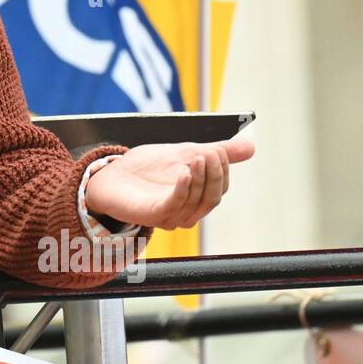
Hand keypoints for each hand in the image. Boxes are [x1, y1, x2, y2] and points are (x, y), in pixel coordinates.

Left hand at [84, 137, 255, 230]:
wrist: (111, 174)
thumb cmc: (147, 168)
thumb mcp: (185, 153)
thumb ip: (215, 152)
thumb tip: (251, 147)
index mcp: (196, 198)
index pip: (220, 189)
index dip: (223, 170)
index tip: (219, 150)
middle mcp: (186, 212)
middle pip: (212, 198)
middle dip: (215, 175)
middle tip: (211, 153)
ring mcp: (170, 216)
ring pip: (196, 203)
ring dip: (200, 179)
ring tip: (198, 157)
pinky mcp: (152, 215)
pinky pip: (173, 206)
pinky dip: (182, 189)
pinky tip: (184, 173)